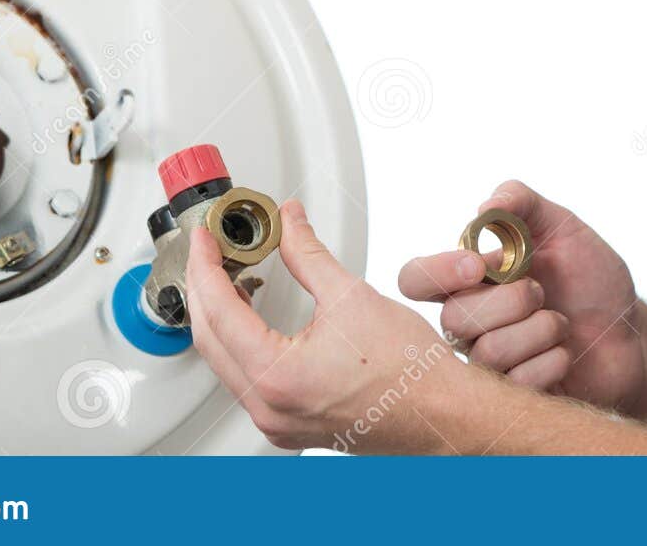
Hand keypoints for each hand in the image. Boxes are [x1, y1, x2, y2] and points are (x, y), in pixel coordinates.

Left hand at [184, 199, 463, 452]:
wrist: (441, 414)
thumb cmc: (409, 372)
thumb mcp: (351, 296)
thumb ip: (308, 254)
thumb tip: (290, 223)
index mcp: (276, 376)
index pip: (220, 310)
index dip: (207, 265)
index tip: (206, 238)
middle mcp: (268, 406)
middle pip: (210, 339)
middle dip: (205, 288)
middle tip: (211, 251)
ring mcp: (276, 421)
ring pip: (223, 362)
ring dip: (220, 316)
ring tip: (229, 276)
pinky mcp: (288, 424)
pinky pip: (245, 379)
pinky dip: (239, 343)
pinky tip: (251, 318)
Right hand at [397, 180, 644, 411]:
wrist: (630, 330)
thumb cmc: (590, 280)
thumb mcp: (562, 227)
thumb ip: (523, 202)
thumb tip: (486, 207)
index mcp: (470, 280)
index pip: (415, 278)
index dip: (436, 272)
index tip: (479, 265)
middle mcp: (469, 323)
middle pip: (452, 317)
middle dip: (510, 300)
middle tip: (541, 291)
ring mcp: (488, 364)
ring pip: (486, 351)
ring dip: (538, 329)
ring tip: (561, 322)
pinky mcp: (513, 398)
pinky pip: (517, 382)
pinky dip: (553, 359)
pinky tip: (567, 352)